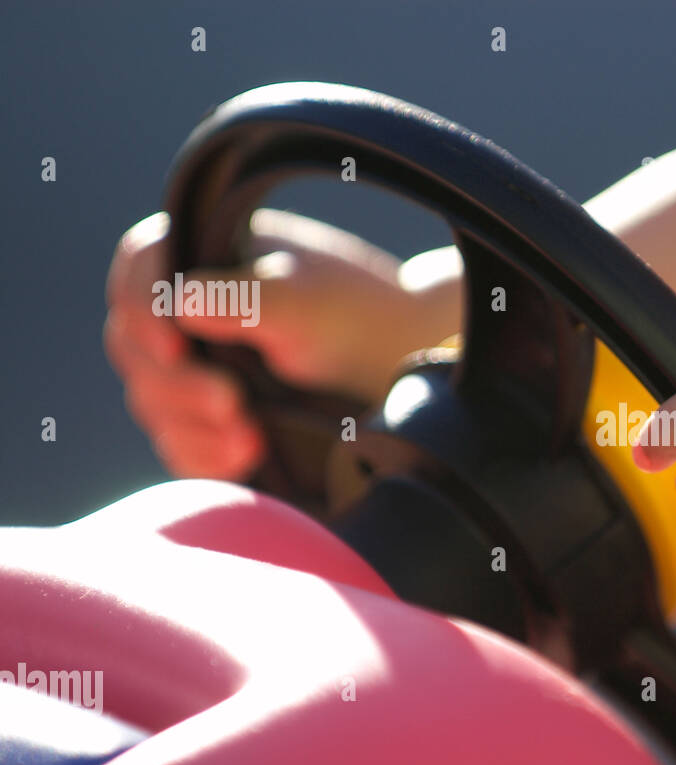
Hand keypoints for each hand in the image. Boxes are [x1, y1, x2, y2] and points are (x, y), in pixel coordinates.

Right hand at [103, 209, 444, 478]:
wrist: (404, 369)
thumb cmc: (357, 318)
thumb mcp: (305, 302)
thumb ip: (243, 297)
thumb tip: (179, 299)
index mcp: (204, 258)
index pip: (142, 271)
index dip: (144, 310)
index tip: (175, 348)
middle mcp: (190, 313)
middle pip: (136, 347)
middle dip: (177, 382)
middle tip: (229, 403)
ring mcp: (197, 369)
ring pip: (154, 401)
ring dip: (192, 424)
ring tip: (249, 438)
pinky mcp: (211, 420)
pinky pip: (181, 443)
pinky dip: (204, 454)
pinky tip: (243, 459)